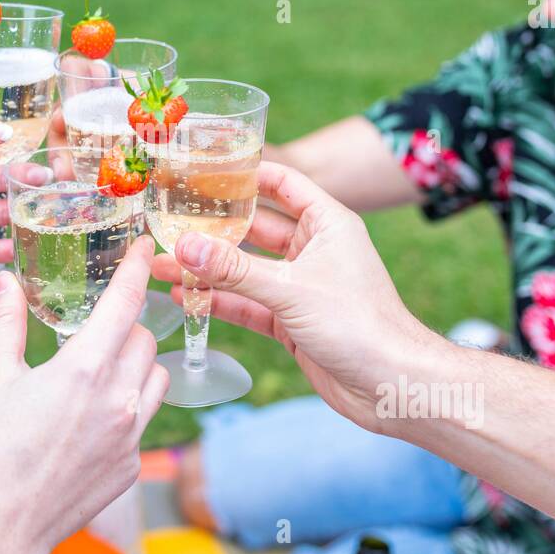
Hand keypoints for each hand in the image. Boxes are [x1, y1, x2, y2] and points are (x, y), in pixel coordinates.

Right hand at [0, 236, 169, 553]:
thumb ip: (6, 326)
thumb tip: (6, 283)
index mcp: (82, 371)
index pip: (125, 303)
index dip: (136, 269)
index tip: (142, 247)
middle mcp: (118, 400)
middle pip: (144, 338)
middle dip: (125, 323)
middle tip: (96, 325)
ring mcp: (130, 435)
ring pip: (156, 376)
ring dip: (136, 363)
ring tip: (99, 369)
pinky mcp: (132, 465)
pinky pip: (146, 418)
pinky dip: (129, 405)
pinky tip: (92, 415)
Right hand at [150, 161, 433, 428]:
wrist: (392, 385)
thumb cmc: (359, 324)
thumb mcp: (291, 290)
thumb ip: (234, 269)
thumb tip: (184, 246)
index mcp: (327, 224)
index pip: (282, 183)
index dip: (244, 174)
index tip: (202, 169)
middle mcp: (314, 249)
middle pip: (254, 228)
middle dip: (213, 228)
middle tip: (169, 222)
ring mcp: (301, 286)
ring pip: (246, 270)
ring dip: (208, 269)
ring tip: (162, 264)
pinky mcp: (292, 320)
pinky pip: (248, 303)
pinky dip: (219, 302)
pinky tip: (184, 299)